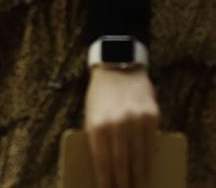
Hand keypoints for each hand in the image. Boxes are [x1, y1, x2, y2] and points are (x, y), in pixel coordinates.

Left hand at [84, 67, 158, 187]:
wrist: (117, 66)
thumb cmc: (100, 94)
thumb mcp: (90, 113)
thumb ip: (96, 136)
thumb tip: (102, 165)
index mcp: (96, 123)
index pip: (102, 160)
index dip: (105, 179)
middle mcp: (116, 123)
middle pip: (121, 163)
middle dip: (123, 182)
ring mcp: (135, 120)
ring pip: (139, 157)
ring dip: (139, 176)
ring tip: (137, 187)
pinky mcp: (151, 117)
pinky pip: (151, 145)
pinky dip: (149, 160)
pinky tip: (147, 170)